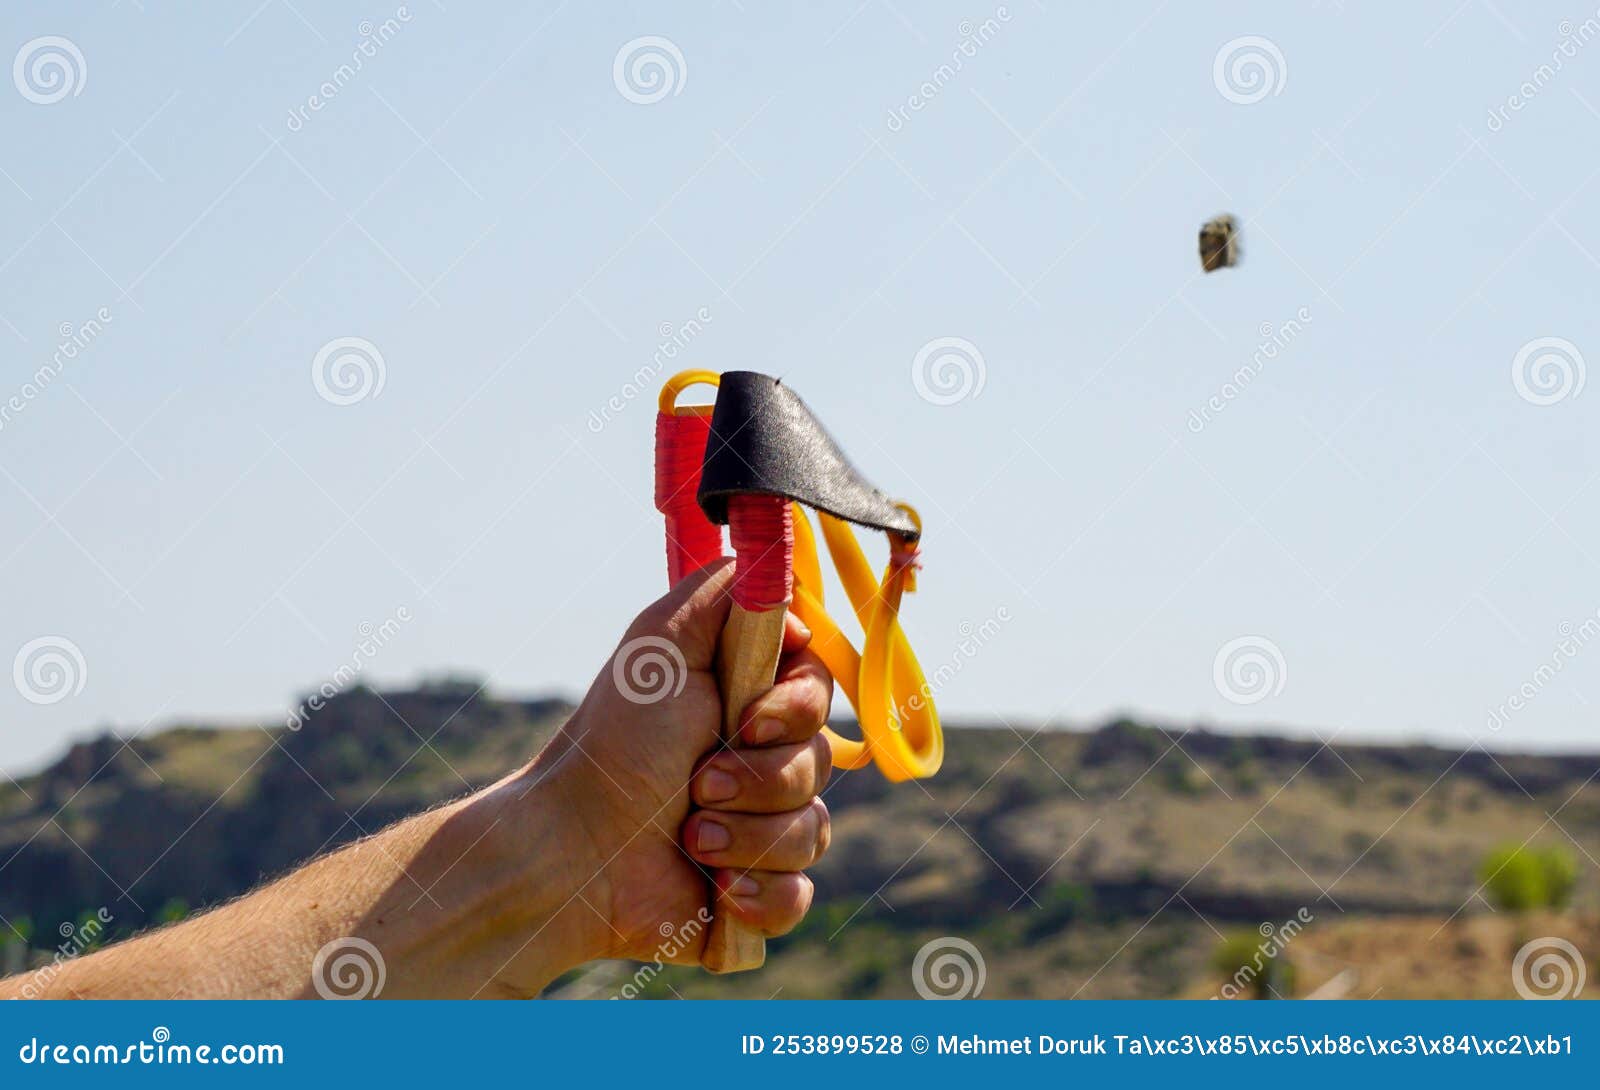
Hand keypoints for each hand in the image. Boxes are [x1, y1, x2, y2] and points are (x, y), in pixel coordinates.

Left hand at [536, 559, 833, 965]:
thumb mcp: (662, 640)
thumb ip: (728, 591)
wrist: (574, 849)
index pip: (820, 692)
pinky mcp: (757, 894)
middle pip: (824, 761)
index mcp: (748, 702)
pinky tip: (718, 887)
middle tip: (698, 783)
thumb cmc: (615, 743)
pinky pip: (801, 896)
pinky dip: (761, 894)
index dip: (797, 709)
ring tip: (690, 838)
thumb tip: (786, 588)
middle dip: (760, 778)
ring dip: (748, 836)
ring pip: (815, 831)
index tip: (749, 720)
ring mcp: (763, 828)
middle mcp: (763, 761)